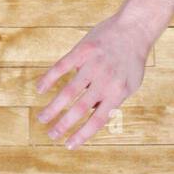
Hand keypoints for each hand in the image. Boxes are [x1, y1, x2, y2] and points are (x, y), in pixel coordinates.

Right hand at [34, 13, 149, 149]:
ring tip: (41, 118)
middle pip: (79, 108)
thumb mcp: (130, 85)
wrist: (134, 29)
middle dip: (63, 124)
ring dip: (53, 107)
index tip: (69, 145)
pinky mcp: (82, 50)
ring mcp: (92, 65)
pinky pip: (61, 66)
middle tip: (51, 135)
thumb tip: (93, 115)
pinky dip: (49, 79)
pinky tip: (39, 89)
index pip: (98, 120)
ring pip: (68, 91)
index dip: (82, 134)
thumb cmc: (132, 61)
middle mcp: (104, 81)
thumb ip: (112, 100)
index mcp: (118, 93)